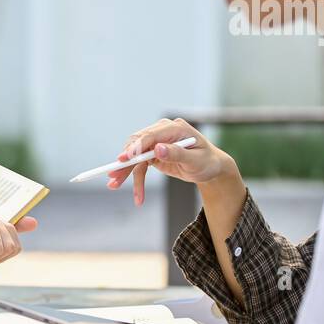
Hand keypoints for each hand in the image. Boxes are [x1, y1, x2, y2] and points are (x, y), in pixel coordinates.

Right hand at [106, 118, 236, 205]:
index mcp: (174, 128)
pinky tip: (138, 196)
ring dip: (125, 172)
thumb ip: (177, 153)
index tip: (123, 159)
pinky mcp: (153, 153)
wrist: (210, 168)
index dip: (136, 147)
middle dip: (125, 162)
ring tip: (114, 185)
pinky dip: (136, 180)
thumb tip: (158, 149)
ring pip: (135, 157)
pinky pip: (140, 166)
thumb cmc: (207, 162)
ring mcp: (156, 142)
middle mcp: (162, 132)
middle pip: (137, 145)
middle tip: (113, 177)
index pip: (150, 135)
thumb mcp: (195, 160)